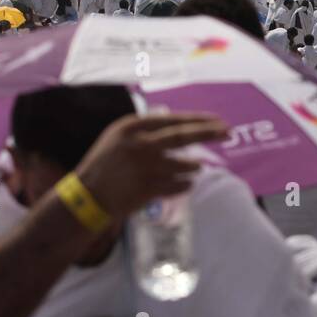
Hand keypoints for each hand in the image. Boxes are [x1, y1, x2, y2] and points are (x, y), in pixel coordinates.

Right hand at [73, 112, 226, 218]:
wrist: (88, 196)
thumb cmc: (105, 164)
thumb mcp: (119, 137)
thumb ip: (146, 129)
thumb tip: (181, 124)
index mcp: (132, 127)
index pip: (173, 120)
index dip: (198, 120)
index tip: (217, 120)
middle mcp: (140, 144)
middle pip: (183, 136)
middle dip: (209, 133)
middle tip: (228, 131)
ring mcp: (146, 168)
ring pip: (186, 165)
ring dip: (194, 167)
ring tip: (194, 167)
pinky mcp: (150, 189)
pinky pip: (180, 185)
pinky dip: (186, 184)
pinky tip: (185, 183)